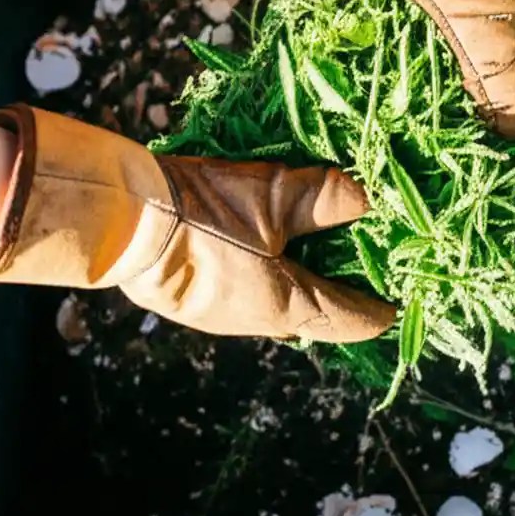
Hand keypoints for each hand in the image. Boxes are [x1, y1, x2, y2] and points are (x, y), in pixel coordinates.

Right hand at [0, 105, 394, 342]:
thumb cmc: (204, 211)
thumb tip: (364, 200)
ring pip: (277, 304)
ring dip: (301, 281)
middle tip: (364, 269)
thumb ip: (324, 199)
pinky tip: (271, 250)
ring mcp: (221, 315)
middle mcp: (256, 320)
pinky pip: (248, 293)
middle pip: (312, 314)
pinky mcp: (194, 298)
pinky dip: (270, 274)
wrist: (118, 218)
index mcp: (286, 305)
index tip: (396, 305)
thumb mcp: (272, 195)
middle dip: (339, 293)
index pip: (347, 318)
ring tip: (322, 255)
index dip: (376, 311)